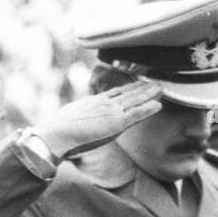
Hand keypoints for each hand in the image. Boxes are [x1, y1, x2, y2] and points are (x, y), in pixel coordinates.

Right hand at [32, 79, 162, 160]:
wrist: (58, 133)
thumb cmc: (59, 133)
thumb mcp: (69, 121)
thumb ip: (78, 121)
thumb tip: (73, 126)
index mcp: (94, 102)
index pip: (115, 94)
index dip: (127, 89)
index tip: (136, 85)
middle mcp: (104, 103)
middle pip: (127, 93)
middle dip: (141, 88)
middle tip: (153, 83)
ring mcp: (111, 111)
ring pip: (134, 100)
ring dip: (148, 94)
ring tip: (160, 88)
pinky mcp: (116, 121)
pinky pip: (136, 113)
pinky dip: (148, 108)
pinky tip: (158, 104)